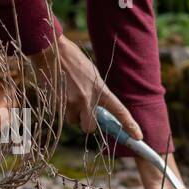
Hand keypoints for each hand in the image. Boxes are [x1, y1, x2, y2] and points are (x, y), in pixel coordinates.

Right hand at [26, 35, 142, 138]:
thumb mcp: (91, 74)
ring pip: (73, 121)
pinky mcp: (56, 104)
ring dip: (72, 114)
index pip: (119, 111)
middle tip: (84, 112)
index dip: (130, 125)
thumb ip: (96, 92)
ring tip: (68, 95)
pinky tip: (59, 91)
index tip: (138, 137)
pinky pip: (61, 114)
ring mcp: (71, 103)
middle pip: (90, 127)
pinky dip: (61, 107)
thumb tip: (97, 108)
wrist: (51, 50)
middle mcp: (87, 99)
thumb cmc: (72, 60)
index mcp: (100, 89)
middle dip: (87, 122)